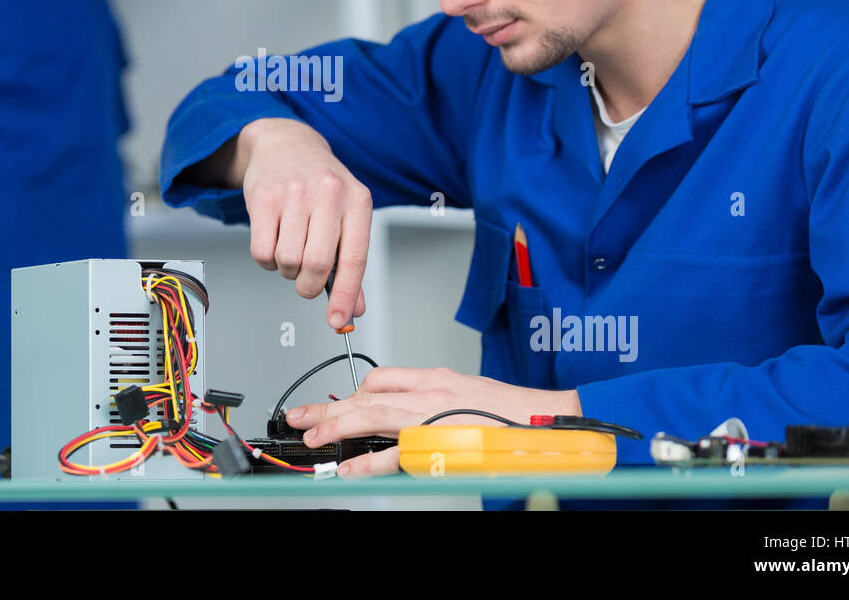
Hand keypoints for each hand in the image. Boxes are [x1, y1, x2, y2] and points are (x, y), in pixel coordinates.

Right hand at [239, 118, 370, 326]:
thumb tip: (353, 308)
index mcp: (357, 201)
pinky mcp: (264, 198)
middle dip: (309, 285)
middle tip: (306, 281)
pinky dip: (267, 260)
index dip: (346, 296)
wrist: (286, 144)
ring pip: (287, 261)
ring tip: (291, 251)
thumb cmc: (321, 185)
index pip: (355, 259)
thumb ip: (351, 262)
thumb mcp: (347, 215)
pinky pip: (262, 252)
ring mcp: (294, 194)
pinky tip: (274, 241)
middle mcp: (329, 194)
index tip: (338, 321)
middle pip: (317, 264)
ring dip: (287, 271)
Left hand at [284, 366, 582, 475]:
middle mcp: (431, 391)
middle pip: (367, 395)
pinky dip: (370, 461)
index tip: (333, 404)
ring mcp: (434, 416)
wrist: (548, 421)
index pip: (383, 378)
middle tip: (300, 417)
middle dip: (330, 407)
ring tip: (312, 436)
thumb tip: (408, 421)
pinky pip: (397, 453)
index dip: (352, 394)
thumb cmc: (516, 413)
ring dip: (337, 426)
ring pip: (373, 416)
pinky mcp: (442, 442)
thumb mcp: (469, 394)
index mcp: (437, 378)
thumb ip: (436, 401)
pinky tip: (349, 469)